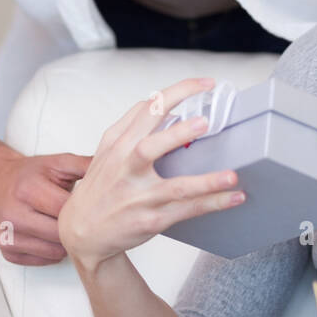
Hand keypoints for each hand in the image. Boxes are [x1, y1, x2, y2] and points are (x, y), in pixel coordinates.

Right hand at [0, 151, 92, 264]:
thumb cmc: (29, 175)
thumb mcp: (57, 163)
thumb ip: (84, 165)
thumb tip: (115, 167)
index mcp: (27, 189)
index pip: (67, 210)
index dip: (85, 209)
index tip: (94, 207)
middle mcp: (14, 214)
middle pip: (61, 234)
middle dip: (76, 227)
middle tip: (83, 219)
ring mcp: (8, 236)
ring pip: (55, 251)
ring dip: (66, 242)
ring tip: (67, 226)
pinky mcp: (7, 251)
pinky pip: (43, 260)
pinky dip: (52, 251)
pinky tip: (52, 235)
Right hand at [57, 76, 244, 270]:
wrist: (82, 232)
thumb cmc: (100, 187)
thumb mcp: (107, 151)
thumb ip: (132, 125)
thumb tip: (162, 102)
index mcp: (118, 144)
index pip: (147, 110)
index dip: (178, 93)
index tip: (206, 84)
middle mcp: (126, 168)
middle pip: (150, 147)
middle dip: (178, 134)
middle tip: (205, 121)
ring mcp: (139, 196)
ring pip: (175, 187)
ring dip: (205, 181)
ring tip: (231, 175)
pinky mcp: (151, 220)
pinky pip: (186, 211)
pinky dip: (212, 203)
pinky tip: (234, 197)